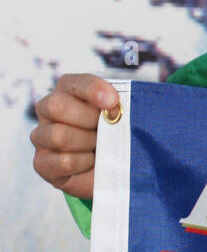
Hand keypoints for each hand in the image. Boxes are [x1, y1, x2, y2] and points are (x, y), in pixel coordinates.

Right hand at [30, 74, 119, 201]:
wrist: (109, 168)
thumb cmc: (114, 134)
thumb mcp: (119, 116)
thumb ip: (116, 107)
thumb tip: (116, 108)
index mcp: (67, 91)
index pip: (74, 82)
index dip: (94, 90)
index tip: (113, 101)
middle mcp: (48, 110)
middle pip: (56, 105)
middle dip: (89, 118)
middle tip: (108, 128)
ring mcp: (41, 137)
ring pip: (58, 135)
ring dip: (88, 143)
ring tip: (101, 146)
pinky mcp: (43, 163)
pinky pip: (63, 162)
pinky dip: (84, 163)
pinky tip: (92, 162)